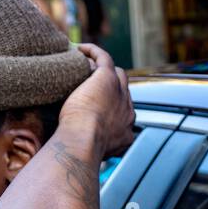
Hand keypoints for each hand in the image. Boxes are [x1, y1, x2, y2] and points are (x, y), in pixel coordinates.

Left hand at [59, 43, 134, 160]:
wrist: (83, 141)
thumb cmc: (81, 151)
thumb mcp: (94, 157)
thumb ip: (94, 154)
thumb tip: (85, 159)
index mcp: (126, 132)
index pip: (123, 114)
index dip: (111, 108)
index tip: (95, 108)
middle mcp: (128, 111)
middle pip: (123, 91)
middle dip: (111, 88)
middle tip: (90, 86)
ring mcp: (120, 93)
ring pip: (116, 73)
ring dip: (102, 68)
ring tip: (84, 66)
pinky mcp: (108, 78)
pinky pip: (104, 58)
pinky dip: (94, 51)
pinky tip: (80, 49)